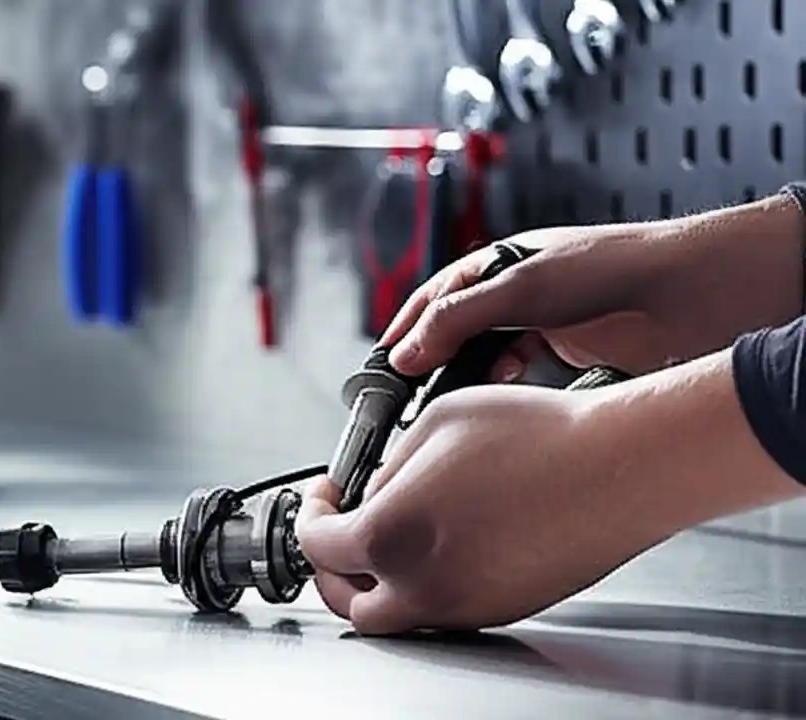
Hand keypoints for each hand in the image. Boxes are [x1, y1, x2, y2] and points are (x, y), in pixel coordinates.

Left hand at [296, 351, 800, 633]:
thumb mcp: (431, 422)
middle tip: (339, 530)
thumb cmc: (536, 437)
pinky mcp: (502, 610)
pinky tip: (444, 542)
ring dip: (378, 583)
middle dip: (331, 564)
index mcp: (388, 537)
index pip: (316, 544)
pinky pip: (442, 609)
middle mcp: (421, 586)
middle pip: (346, 599)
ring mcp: (464, 607)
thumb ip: (387, 465)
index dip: (310, 513)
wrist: (619, 469)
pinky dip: (426, 585)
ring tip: (390, 538)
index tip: (324, 496)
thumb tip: (375, 488)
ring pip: (394, 615)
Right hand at [384, 195, 804, 377]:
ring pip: (490, 354)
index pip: (435, 298)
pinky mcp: (573, 348)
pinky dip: (507, 387)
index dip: (407, 330)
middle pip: (459, 329)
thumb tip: (408, 352)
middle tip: (414, 394)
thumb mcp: (520, 290)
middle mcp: (519, 290)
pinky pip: (524, 373)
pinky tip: (505, 398)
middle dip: (436, 359)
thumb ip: (458, 320)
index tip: (386, 364)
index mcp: (501, 263)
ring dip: (472, 377)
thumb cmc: (613, 268)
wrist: (688, 292)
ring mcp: (545, 320)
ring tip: (456, 400)